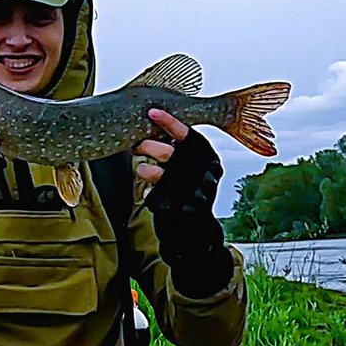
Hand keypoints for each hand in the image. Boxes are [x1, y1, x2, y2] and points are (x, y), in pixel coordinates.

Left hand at [138, 110, 229, 295]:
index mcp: (209, 159)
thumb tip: (150, 121)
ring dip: (145, 170)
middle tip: (136, 145)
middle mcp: (205, 176)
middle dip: (149, 146)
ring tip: (142, 170)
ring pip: (161, 175)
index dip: (170, 122)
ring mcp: (195, 195)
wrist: (196, 233)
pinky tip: (148, 193)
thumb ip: (180, 148)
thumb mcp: (193, 167)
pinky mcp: (182, 213)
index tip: (151, 112)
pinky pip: (157, 198)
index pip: (189, 135)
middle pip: (171, 154)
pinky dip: (149, 194)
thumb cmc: (189, 190)